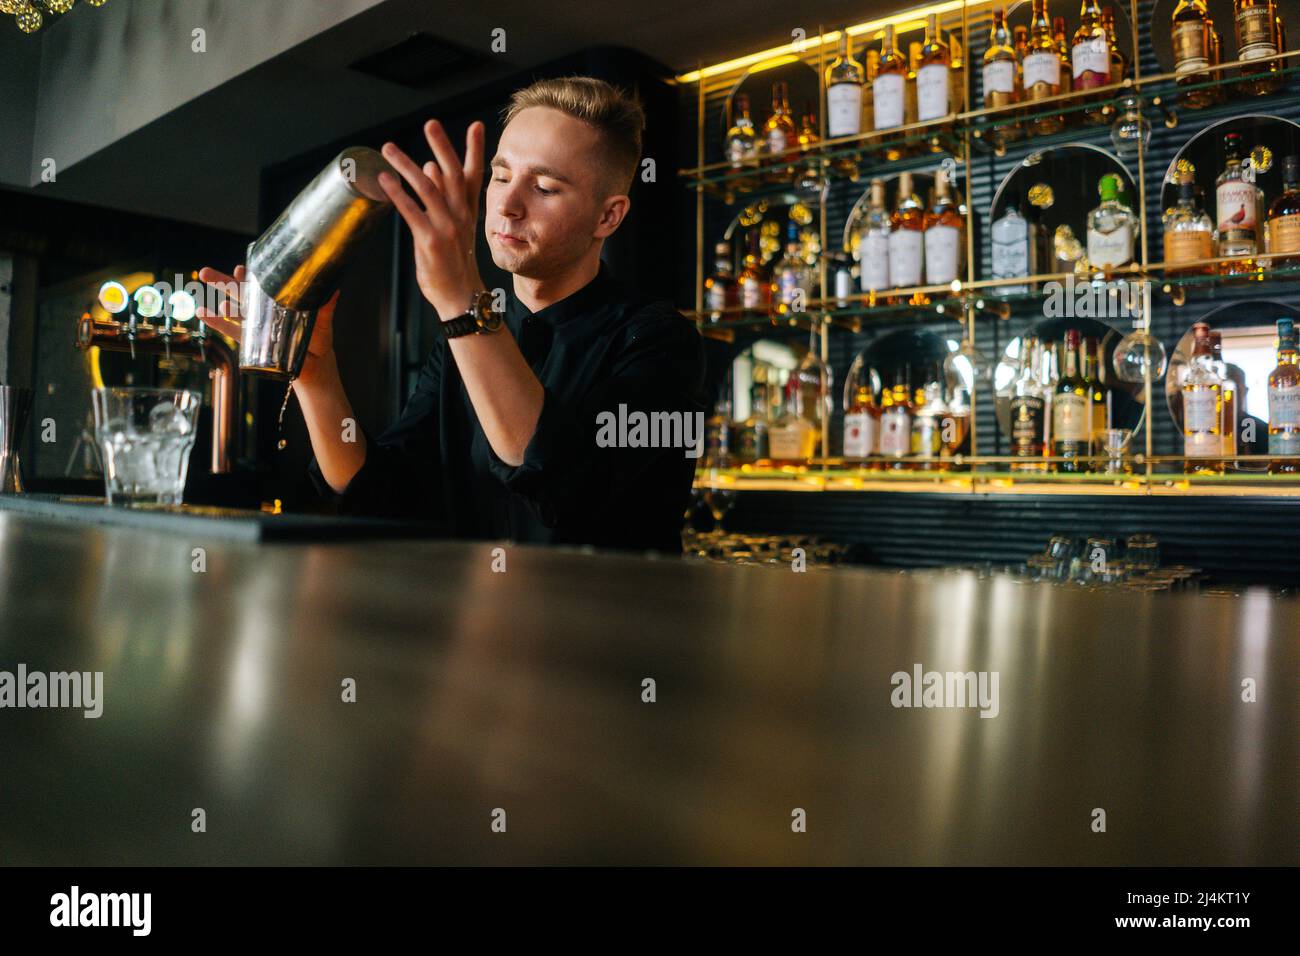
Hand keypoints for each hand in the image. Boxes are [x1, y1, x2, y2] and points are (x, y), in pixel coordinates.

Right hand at [197, 265, 339, 382]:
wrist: (316, 366)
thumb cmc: (319, 342)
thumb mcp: (323, 324)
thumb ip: (325, 308)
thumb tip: (333, 291)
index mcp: (279, 302)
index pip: (262, 285)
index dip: (250, 276)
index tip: (242, 268)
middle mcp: (264, 312)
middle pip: (241, 294)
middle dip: (224, 283)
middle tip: (206, 273)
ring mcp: (257, 327)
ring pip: (234, 312)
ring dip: (220, 304)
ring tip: (213, 298)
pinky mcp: (253, 344)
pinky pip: (232, 332)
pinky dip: (218, 324)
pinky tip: (204, 315)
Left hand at [377, 120, 486, 318]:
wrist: (460, 297)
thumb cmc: (453, 264)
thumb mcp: (453, 228)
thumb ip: (442, 197)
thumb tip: (429, 166)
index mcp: (468, 212)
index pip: (473, 175)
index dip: (475, 150)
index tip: (475, 125)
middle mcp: (460, 217)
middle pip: (453, 174)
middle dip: (443, 147)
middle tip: (431, 124)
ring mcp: (446, 228)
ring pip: (428, 189)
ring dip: (406, 166)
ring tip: (389, 149)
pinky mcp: (430, 241)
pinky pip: (411, 211)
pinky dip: (397, 194)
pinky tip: (384, 181)